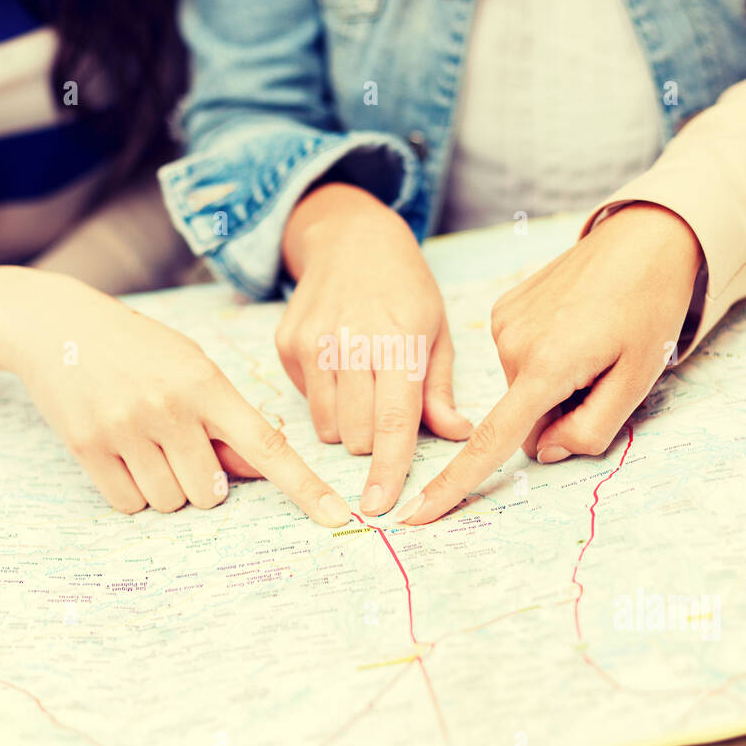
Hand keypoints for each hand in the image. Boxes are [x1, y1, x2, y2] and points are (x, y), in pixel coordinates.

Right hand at [1, 274, 352, 524]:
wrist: (59, 326)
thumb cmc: (140, 350)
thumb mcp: (192, 368)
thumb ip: (227, 420)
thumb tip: (259, 471)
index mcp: (206, 382)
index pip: (266, 445)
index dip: (305, 486)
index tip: (339, 517)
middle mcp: (168, 406)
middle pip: (210, 493)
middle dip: (203, 483)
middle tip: (181, 447)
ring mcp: (125, 428)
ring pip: (170, 502)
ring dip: (166, 488)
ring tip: (148, 445)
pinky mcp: (87, 447)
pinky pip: (129, 504)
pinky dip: (132, 492)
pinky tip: (122, 454)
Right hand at [275, 183, 472, 515]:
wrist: (350, 239)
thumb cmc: (405, 289)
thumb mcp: (437, 331)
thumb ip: (440, 390)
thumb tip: (458, 436)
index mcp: (400, 341)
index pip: (394, 421)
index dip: (390, 469)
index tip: (381, 506)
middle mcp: (352, 343)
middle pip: (359, 434)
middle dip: (376, 441)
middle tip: (387, 409)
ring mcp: (314, 342)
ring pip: (329, 426)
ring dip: (350, 426)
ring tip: (364, 389)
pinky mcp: (287, 343)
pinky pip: (306, 404)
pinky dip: (326, 401)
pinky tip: (339, 365)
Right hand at [395, 203, 702, 524]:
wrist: (645, 239)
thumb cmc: (649, 309)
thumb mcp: (637, 380)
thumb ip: (590, 429)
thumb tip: (543, 453)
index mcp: (545, 366)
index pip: (491, 441)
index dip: (453, 484)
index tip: (416, 515)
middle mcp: (512, 344)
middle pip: (522, 416)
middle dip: (557, 412)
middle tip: (602, 374)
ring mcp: (503, 322)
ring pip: (521, 388)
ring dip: (552, 382)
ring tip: (592, 342)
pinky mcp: (504, 307)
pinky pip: (519, 357)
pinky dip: (544, 357)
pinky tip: (574, 325)